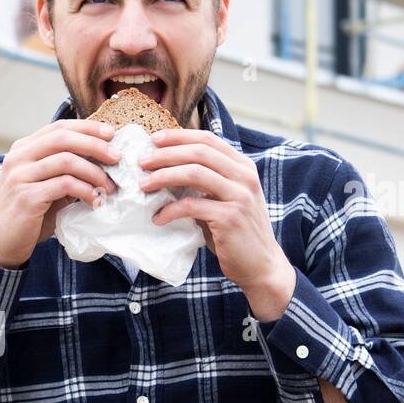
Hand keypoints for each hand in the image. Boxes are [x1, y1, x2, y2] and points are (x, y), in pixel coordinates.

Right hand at [0, 119, 120, 268]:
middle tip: (117, 157)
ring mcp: (20, 176)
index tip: (111, 134)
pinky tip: (95, 201)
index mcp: (22, 150)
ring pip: (66, 160)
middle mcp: (18, 158)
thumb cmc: (28, 216)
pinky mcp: (26, 197)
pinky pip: (64, 185)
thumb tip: (101, 161)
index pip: (58, 127)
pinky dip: (85, 191)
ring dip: (94, 172)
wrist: (1, 245)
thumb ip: (65, 172)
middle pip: (63, 138)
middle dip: (95, 145)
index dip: (87, 128)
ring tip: (109, 187)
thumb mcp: (46, 187)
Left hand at [139, 128, 294, 320]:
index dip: (179, 137)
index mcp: (243, 167)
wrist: (261, 266)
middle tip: (142, 162)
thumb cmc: (236, 234)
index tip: (154, 140)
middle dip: (166, 154)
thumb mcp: (224, 200)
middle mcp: (244, 176)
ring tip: (144, 186)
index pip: (208, 140)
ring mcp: (239, 196)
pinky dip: (170, 210)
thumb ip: (206, 184)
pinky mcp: (230, 217)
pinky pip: (192, 206)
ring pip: (194, 173)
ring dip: (164, 176)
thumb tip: (166, 173)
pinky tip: (158, 218)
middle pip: (199, 152)